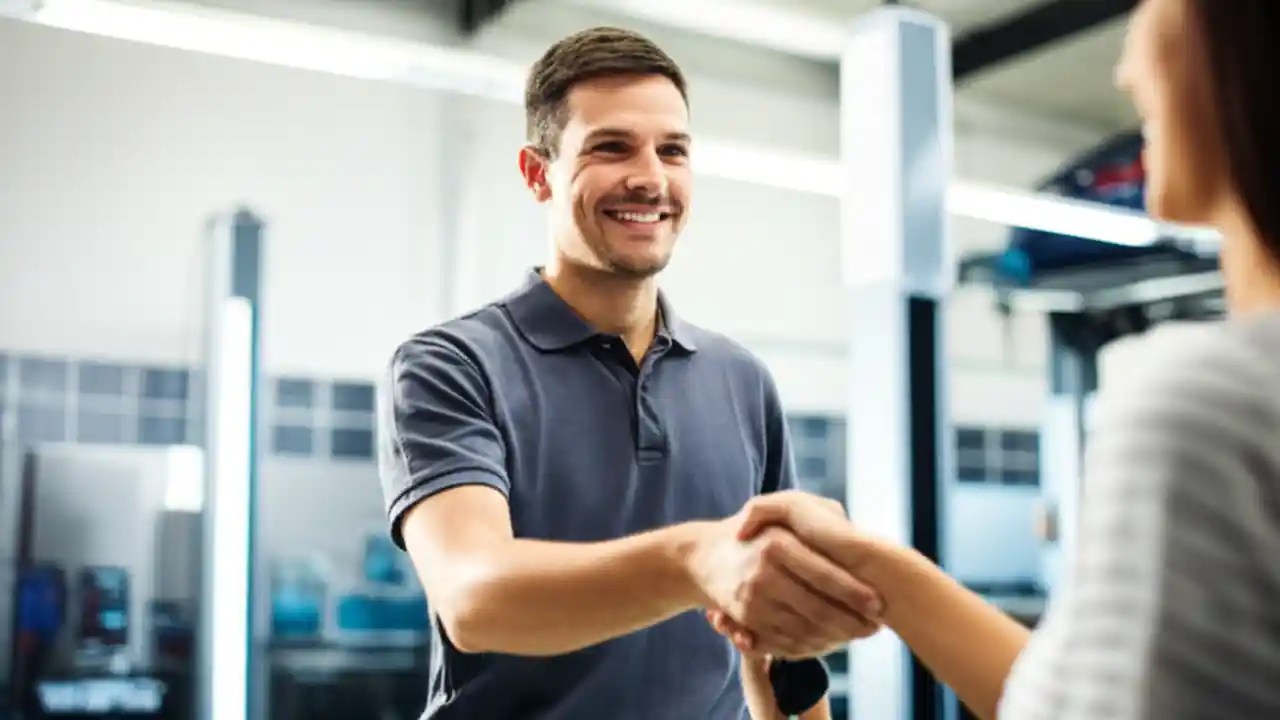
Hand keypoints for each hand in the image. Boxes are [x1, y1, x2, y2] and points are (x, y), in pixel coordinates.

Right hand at [685, 496, 882, 658]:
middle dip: (851, 622)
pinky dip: (810, 645)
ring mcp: (752, 599)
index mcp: (777, 543)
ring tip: (858, 635)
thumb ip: (816, 514)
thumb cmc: (756, 530)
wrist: (704, 556)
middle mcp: (763, 572)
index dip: (854, 592)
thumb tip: (853, 533)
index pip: (824, 574)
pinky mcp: (745, 619)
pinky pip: (784, 640)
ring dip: (835, 638)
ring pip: (803, 629)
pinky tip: (830, 641)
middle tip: (875, 627)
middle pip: (817, 608)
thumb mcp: (781, 509)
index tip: (879, 603)